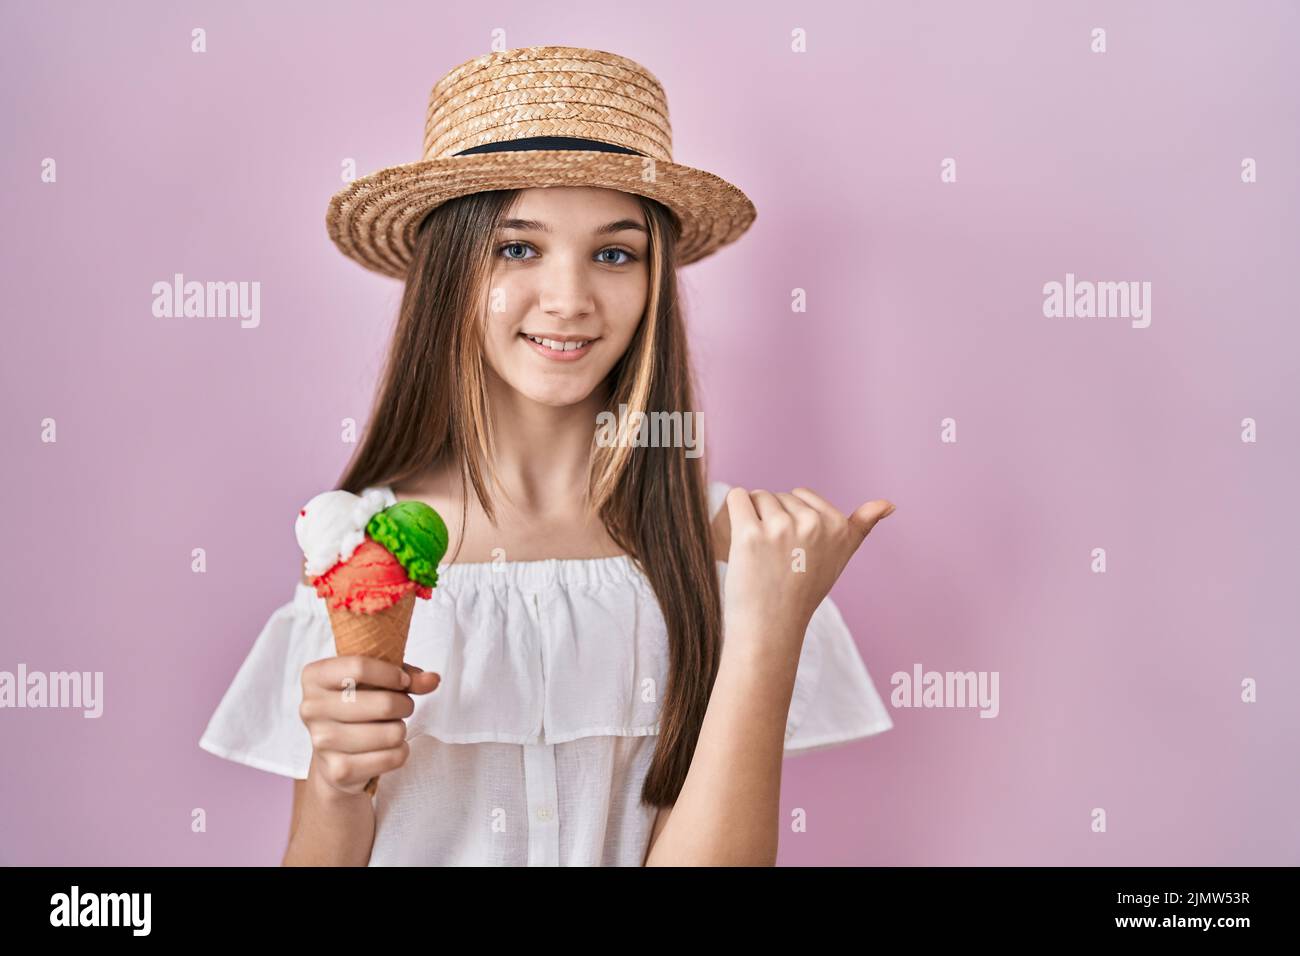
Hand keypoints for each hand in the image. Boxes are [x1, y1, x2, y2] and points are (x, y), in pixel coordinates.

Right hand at [298, 656, 440, 796]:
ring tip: (391, 728)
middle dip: (405, 705)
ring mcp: (321, 742)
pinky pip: (392, 758)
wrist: (334, 757)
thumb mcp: (377, 681)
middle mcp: (311, 708)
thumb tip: (433, 680)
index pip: (359, 666)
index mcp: (314, 677)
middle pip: (383, 703)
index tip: (403, 682)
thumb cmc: (357, 706)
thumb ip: (407, 676)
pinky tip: (387, 748)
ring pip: (392, 733)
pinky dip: (400, 752)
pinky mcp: (338, 771)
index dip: (393, 674)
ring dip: (401, 730)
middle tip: (403, 707)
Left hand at [722, 487, 894, 656]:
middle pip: (778, 495)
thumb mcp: (840, 557)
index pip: (802, 494)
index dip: (792, 520)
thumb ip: (862, 527)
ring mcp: (782, 528)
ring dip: (753, 520)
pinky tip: (740, 539)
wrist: (771, 627)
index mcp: (838, 527)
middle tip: (777, 559)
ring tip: (761, 556)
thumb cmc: (801, 592)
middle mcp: (814, 525)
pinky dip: (734, 512)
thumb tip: (889, 503)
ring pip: (758, 496)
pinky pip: (737, 497)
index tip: (796, 552)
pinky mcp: (750, 534)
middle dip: (772, 520)